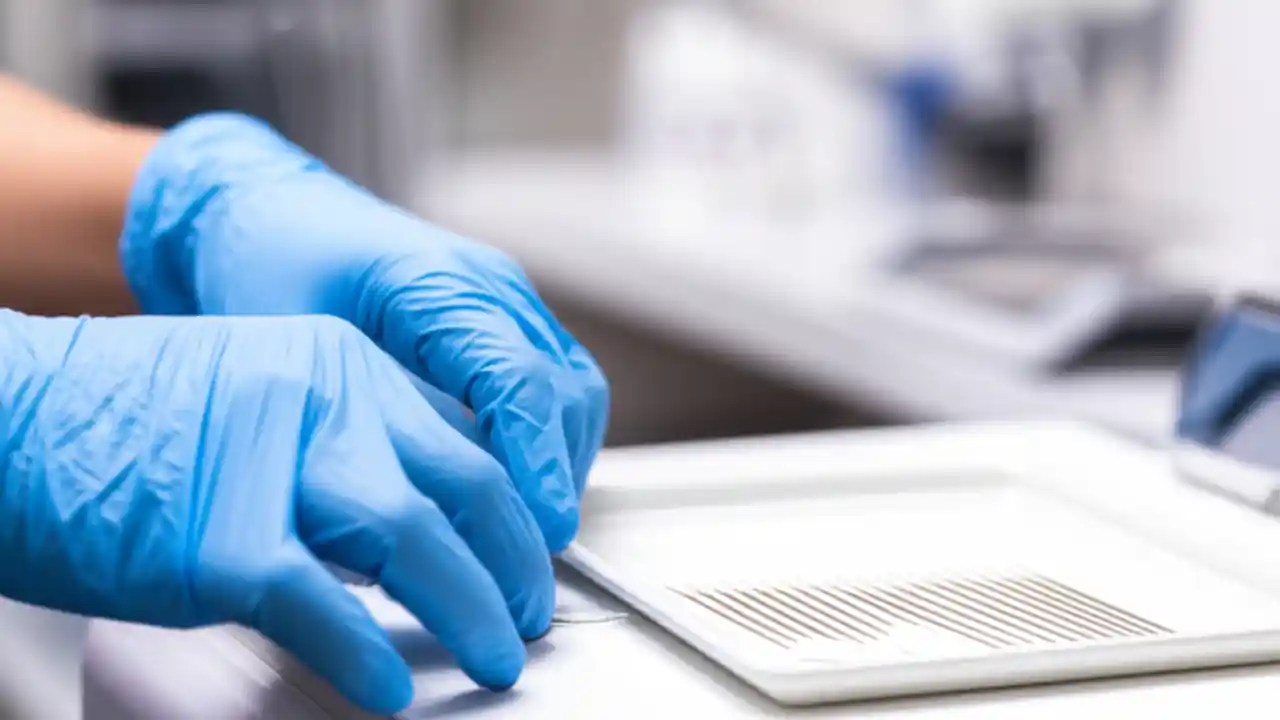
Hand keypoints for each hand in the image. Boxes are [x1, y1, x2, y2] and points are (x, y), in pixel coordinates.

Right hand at [0, 311, 553, 713]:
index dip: (507, 510)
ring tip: (495, 656)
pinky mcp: (222, 538)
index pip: (459, 440)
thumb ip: (339, 444)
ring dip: (470, 607)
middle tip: (529, 615)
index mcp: (338, 364)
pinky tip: (391, 685)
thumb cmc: (121, 419)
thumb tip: (402, 528)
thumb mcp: (258, 394)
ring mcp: (274, 464)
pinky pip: (323, 605)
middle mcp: (322, 399)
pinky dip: (366, 653)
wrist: (10, 415)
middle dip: (512, 563)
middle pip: (461, 486)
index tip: (525, 556)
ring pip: (414, 538)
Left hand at [120, 114, 607, 550]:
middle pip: (564, 390)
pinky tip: (511, 484)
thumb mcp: (297, 348)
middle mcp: (489, 284)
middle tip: (526, 551)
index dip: (538, 462)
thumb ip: (363, 417)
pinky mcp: (504, 317)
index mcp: (436, 282)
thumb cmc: (266, 271)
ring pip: (574, 390)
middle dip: (559, 475)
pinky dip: (547, 440)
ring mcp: (504, 297)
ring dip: (560, 461)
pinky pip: (556, 383)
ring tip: (521, 527)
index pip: (517, 380)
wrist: (260, 215)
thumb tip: (414, 508)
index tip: (545, 528)